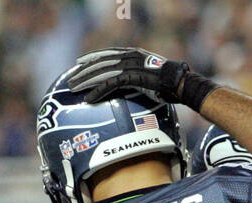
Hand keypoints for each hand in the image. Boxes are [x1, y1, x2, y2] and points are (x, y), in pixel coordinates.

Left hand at [63, 46, 216, 109]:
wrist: (181, 84)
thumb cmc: (170, 84)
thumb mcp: (151, 77)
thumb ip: (140, 77)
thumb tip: (135, 86)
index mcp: (134, 54)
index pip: (107, 54)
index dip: (92, 58)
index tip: (80, 63)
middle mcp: (130, 56)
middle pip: (100, 62)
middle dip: (84, 71)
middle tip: (71, 79)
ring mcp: (131, 66)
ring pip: (101, 72)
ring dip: (86, 81)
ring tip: (73, 89)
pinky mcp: (132, 77)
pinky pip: (110, 84)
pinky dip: (98, 91)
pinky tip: (88, 99)